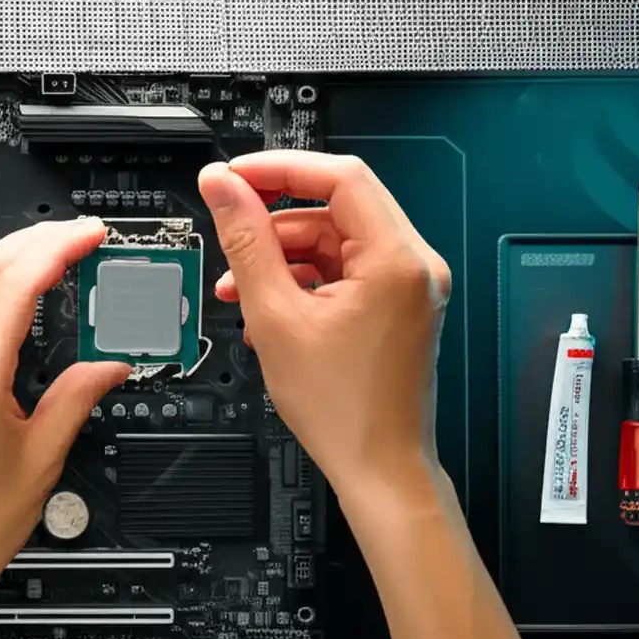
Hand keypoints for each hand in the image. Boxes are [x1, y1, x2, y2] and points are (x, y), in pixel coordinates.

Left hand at [0, 218, 128, 638]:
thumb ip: (77, 397)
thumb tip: (110, 365)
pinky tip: (4, 299)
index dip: (57, 248)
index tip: (86, 235)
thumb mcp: (40, 461)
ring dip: (2, 262)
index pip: (15, 284)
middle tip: (74, 236)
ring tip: (47, 259)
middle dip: (31, 241)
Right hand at [198, 151, 450, 488]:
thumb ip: (246, 242)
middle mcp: (414, 265)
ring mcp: (410, 287)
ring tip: (239, 291)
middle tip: (228, 233)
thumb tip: (224, 188)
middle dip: (274, 224)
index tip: (236, 177)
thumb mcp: (275, 316)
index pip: (340, 175)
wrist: (379, 470)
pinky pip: (345, 272)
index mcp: (397, 259)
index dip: (281, 168)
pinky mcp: (399, 307)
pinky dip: (304, 283)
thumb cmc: (345, 411)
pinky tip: (268, 310)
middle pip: (336, 209)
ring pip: (336, 243)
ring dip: (283, 259)